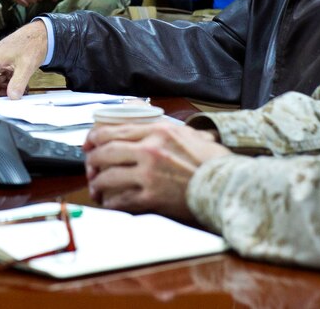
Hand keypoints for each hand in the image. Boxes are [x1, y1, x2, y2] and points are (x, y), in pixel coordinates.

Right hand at [0, 20, 48, 98]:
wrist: (42, 33)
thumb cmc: (33, 43)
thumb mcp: (26, 67)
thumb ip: (18, 84)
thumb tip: (12, 97)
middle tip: (8, 95)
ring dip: (2, 86)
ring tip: (17, 88)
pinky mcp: (4, 58)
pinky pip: (0, 73)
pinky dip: (7, 80)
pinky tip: (18, 82)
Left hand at [84, 121, 232, 220]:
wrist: (229, 187)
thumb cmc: (213, 163)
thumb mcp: (188, 134)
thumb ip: (164, 128)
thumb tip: (143, 116)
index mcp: (158, 131)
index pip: (114, 129)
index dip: (95, 137)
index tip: (89, 143)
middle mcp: (150, 150)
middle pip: (105, 151)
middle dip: (92, 160)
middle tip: (90, 166)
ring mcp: (149, 175)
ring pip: (108, 176)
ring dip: (97, 183)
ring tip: (96, 188)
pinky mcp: (152, 198)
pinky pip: (120, 200)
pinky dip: (110, 202)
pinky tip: (109, 202)